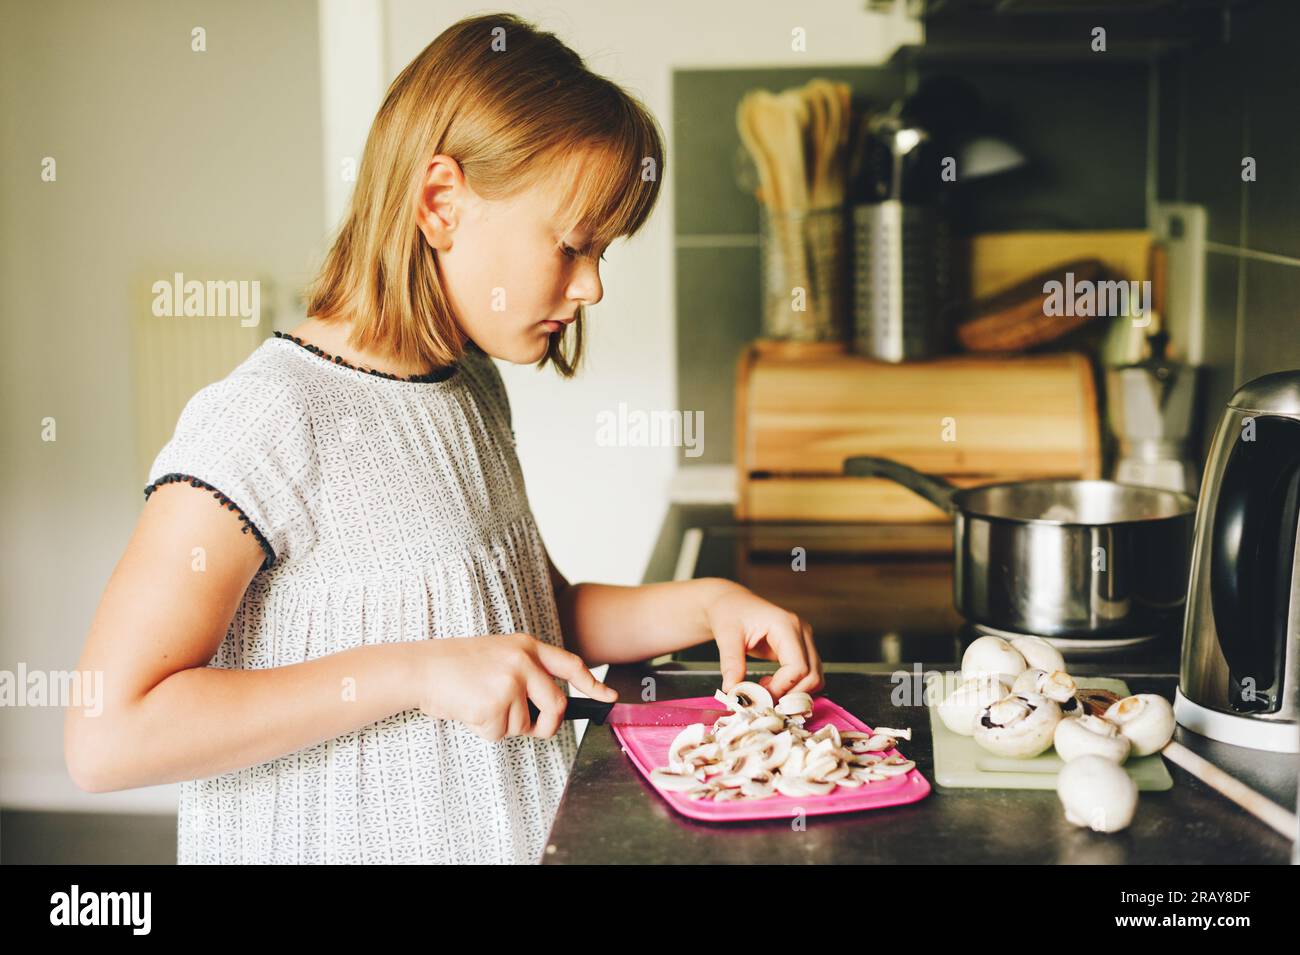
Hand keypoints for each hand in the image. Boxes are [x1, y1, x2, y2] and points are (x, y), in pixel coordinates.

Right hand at [414, 633, 617, 741]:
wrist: (421, 668)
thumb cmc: (456, 666)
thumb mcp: (498, 655)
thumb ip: (526, 672)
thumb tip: (552, 706)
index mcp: (526, 646)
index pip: (570, 665)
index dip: (592, 684)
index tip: (608, 697)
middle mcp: (523, 662)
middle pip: (556, 705)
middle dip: (546, 724)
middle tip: (530, 727)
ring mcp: (509, 683)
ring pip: (524, 724)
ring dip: (503, 725)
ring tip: (478, 703)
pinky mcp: (493, 705)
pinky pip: (500, 733)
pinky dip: (484, 731)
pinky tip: (468, 711)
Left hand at [701, 582, 823, 699]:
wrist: (731, 603)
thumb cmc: (730, 612)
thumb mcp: (726, 636)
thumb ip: (731, 663)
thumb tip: (733, 689)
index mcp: (785, 624)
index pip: (798, 666)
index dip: (781, 687)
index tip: (761, 695)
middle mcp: (801, 631)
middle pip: (812, 675)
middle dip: (790, 693)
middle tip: (764, 698)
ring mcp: (804, 639)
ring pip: (815, 677)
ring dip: (793, 692)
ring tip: (766, 689)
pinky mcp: (800, 648)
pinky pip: (807, 674)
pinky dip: (793, 686)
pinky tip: (771, 683)